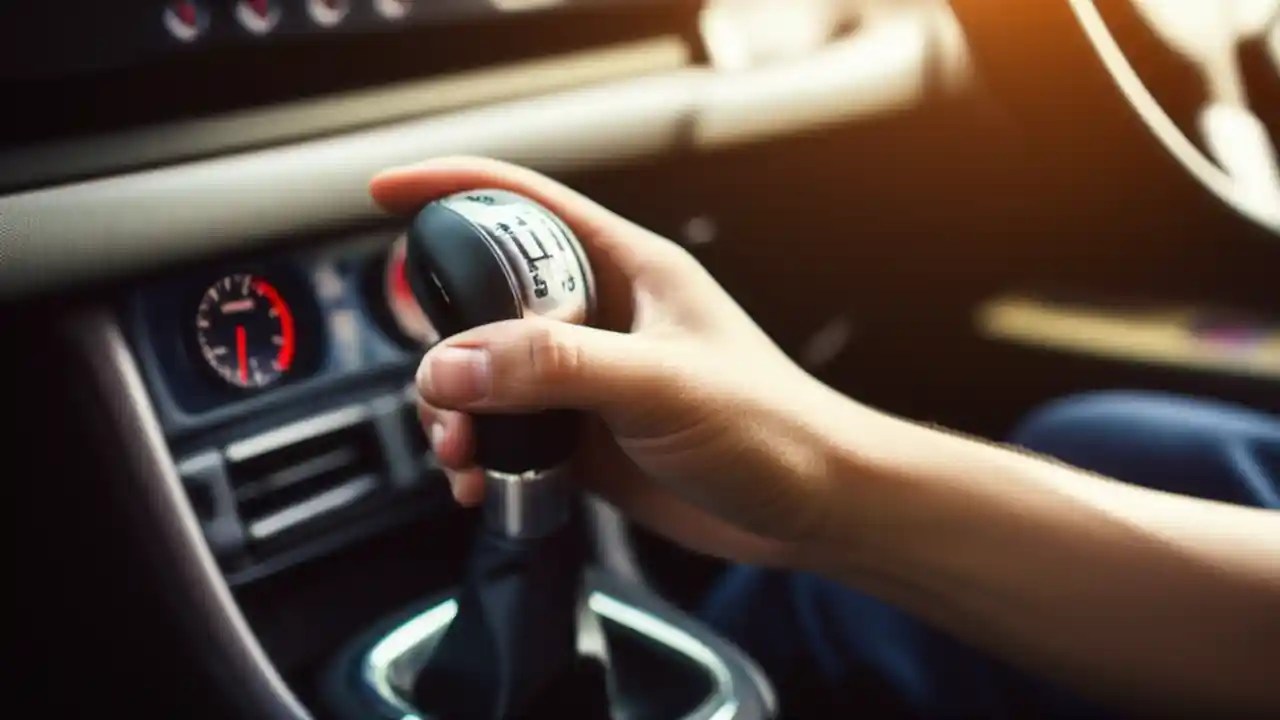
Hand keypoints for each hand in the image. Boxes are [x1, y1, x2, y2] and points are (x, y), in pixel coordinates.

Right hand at [371, 157, 863, 565]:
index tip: (389, 197)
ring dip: (455, 413)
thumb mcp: (660, 382)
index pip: (526, 206)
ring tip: (462, 453)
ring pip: (486, 376)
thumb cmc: (772, 426)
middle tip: (438, 388)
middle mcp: (600, 320)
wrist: (811, 509)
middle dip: (442, 340)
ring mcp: (588, 381)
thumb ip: (555, 367)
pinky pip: (505, 434)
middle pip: (486, 301)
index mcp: (627, 271)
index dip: (454, 190)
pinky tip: (480, 482)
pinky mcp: (583, 439)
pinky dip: (478, 457)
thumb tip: (454, 363)